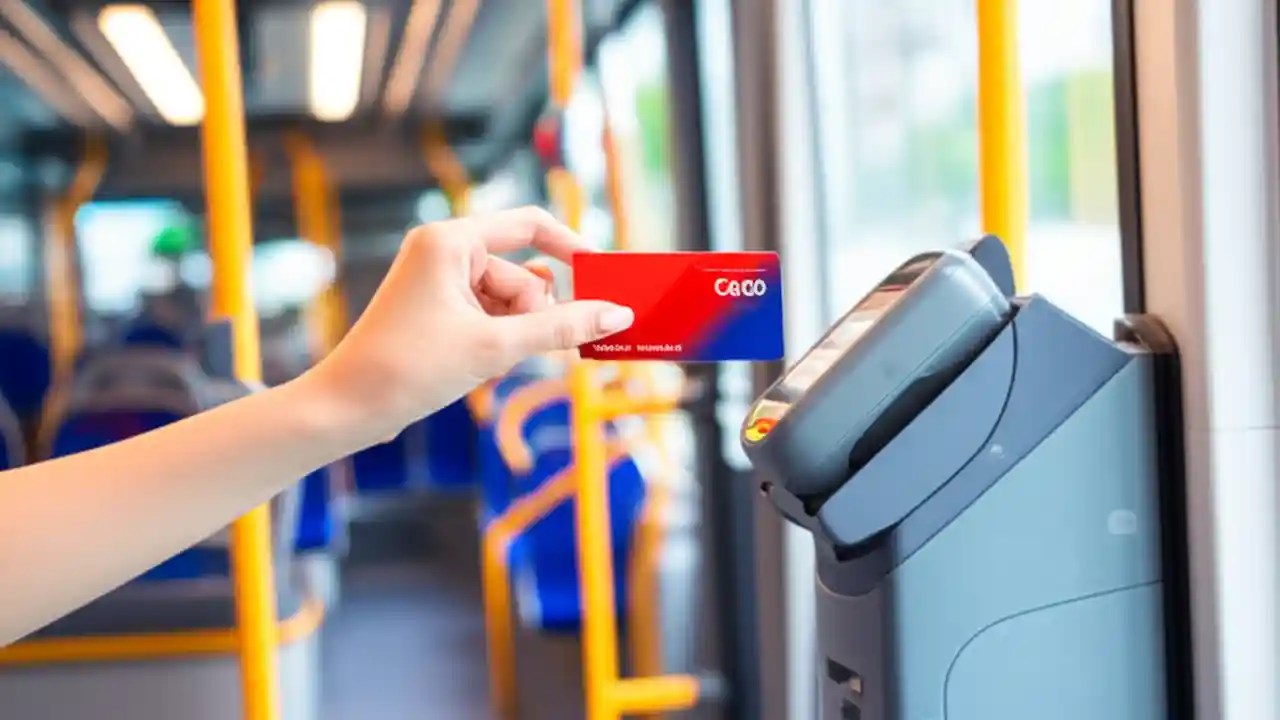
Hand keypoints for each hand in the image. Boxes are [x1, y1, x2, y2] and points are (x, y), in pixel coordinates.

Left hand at [307, 207, 633, 440]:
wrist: (347, 409)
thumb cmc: (409, 368)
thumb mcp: (495, 347)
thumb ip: (561, 327)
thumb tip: (617, 315)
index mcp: (451, 239)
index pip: (530, 225)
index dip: (573, 248)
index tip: (605, 277)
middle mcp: (444, 251)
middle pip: (523, 276)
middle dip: (529, 317)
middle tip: (512, 351)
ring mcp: (440, 281)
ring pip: (510, 304)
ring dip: (511, 337)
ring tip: (482, 365)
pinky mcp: (438, 310)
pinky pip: (490, 318)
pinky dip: (495, 344)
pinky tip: (474, 369)